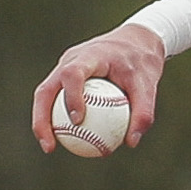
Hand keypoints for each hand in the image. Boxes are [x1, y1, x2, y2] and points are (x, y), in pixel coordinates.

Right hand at [30, 26, 166, 153]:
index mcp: (90, 55)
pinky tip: (64, 141)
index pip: (73, 73)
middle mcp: (70, 60)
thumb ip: (143, 112)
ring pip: (45, 96)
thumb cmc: (141, 62)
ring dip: (42, 122)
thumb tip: (131, 143)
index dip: (71, 96)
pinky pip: (55, 100)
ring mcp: (64, 67)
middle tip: (50, 146)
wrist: (135, 41)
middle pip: (46, 89)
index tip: (78, 120)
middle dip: (42, 118)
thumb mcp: (149, 85)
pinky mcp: (64, 77)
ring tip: (50, 148)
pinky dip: (56, 119)